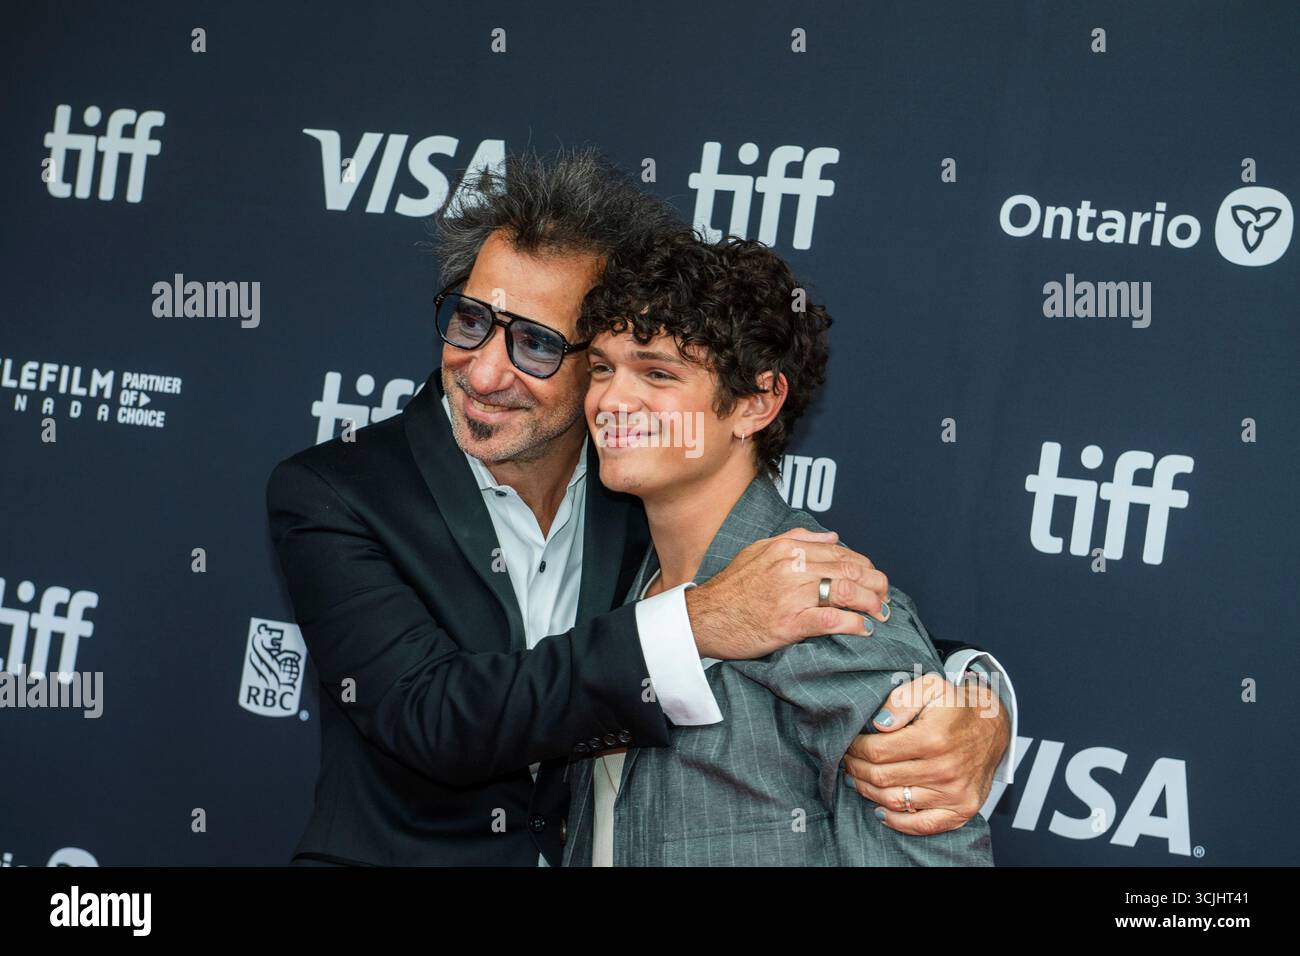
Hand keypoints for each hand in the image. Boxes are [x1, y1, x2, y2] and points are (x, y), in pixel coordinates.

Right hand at [685, 528, 889, 659]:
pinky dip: (854, 625)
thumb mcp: (759, 550)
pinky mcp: (791, 623)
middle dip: (876, 585)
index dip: (865, 566)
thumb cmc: (731, 587)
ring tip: (880, 614)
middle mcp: (793, 567)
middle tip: (885, 597)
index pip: (841, 553)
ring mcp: (793, 595)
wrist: (705, 617)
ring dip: (871, 604)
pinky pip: (833, 621)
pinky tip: (863, 629)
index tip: (874, 578)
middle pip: (850, 571)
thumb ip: (797, 539)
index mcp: (789, 549)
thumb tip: (833, 537)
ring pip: (847, 592)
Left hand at [842, 672, 1008, 834]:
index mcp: (932, 738)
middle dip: (856, 770)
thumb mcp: (929, 687)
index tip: (848, 744)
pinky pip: (922, 825)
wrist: (992, 727)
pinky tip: (881, 810)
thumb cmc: (954, 706)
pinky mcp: (962, 809)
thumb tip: (878, 725)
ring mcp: (955, 792)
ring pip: (895, 801)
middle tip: (847, 762)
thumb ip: (901, 700)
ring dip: (869, 792)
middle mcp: (945, 769)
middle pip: (882, 777)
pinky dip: (897, 821)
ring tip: (858, 780)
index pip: (877, 751)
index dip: (855, 749)